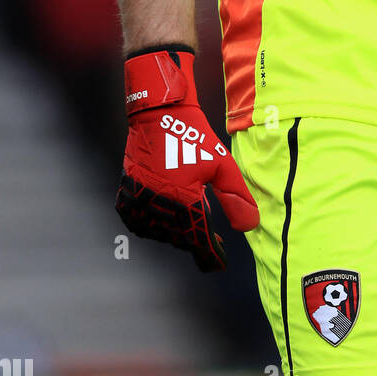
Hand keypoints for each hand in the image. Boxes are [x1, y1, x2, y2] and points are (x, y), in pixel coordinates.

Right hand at [116, 46, 259, 270]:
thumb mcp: (221, 164)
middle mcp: (157, 205)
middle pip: (179, 238)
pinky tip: (166, 219)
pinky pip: (139, 223)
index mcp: (183, 200)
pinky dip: (154, 225)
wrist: (159, 112)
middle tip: (210, 239)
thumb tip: (250, 226)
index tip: (219, 263)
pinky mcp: (126, 195)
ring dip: (175, 233)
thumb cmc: (193, 135)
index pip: (198, 241)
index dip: (210, 255)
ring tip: (190, 225)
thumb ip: (235, 198)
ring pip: (159, 233)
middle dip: (195, 240)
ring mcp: (138, 201)